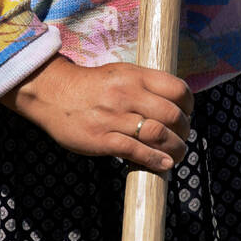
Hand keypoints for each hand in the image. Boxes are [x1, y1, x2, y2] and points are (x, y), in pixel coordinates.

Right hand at [6, 54, 194, 172]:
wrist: (52, 93)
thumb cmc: (92, 86)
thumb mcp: (121, 75)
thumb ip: (145, 86)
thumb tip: (174, 105)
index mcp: (134, 76)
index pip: (177, 89)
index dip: (188, 106)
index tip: (186, 115)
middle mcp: (127, 94)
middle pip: (171, 115)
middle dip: (184, 131)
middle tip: (182, 138)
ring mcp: (114, 117)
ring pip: (157, 134)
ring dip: (174, 149)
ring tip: (176, 155)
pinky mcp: (101, 139)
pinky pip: (135, 150)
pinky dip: (154, 160)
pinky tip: (163, 165)